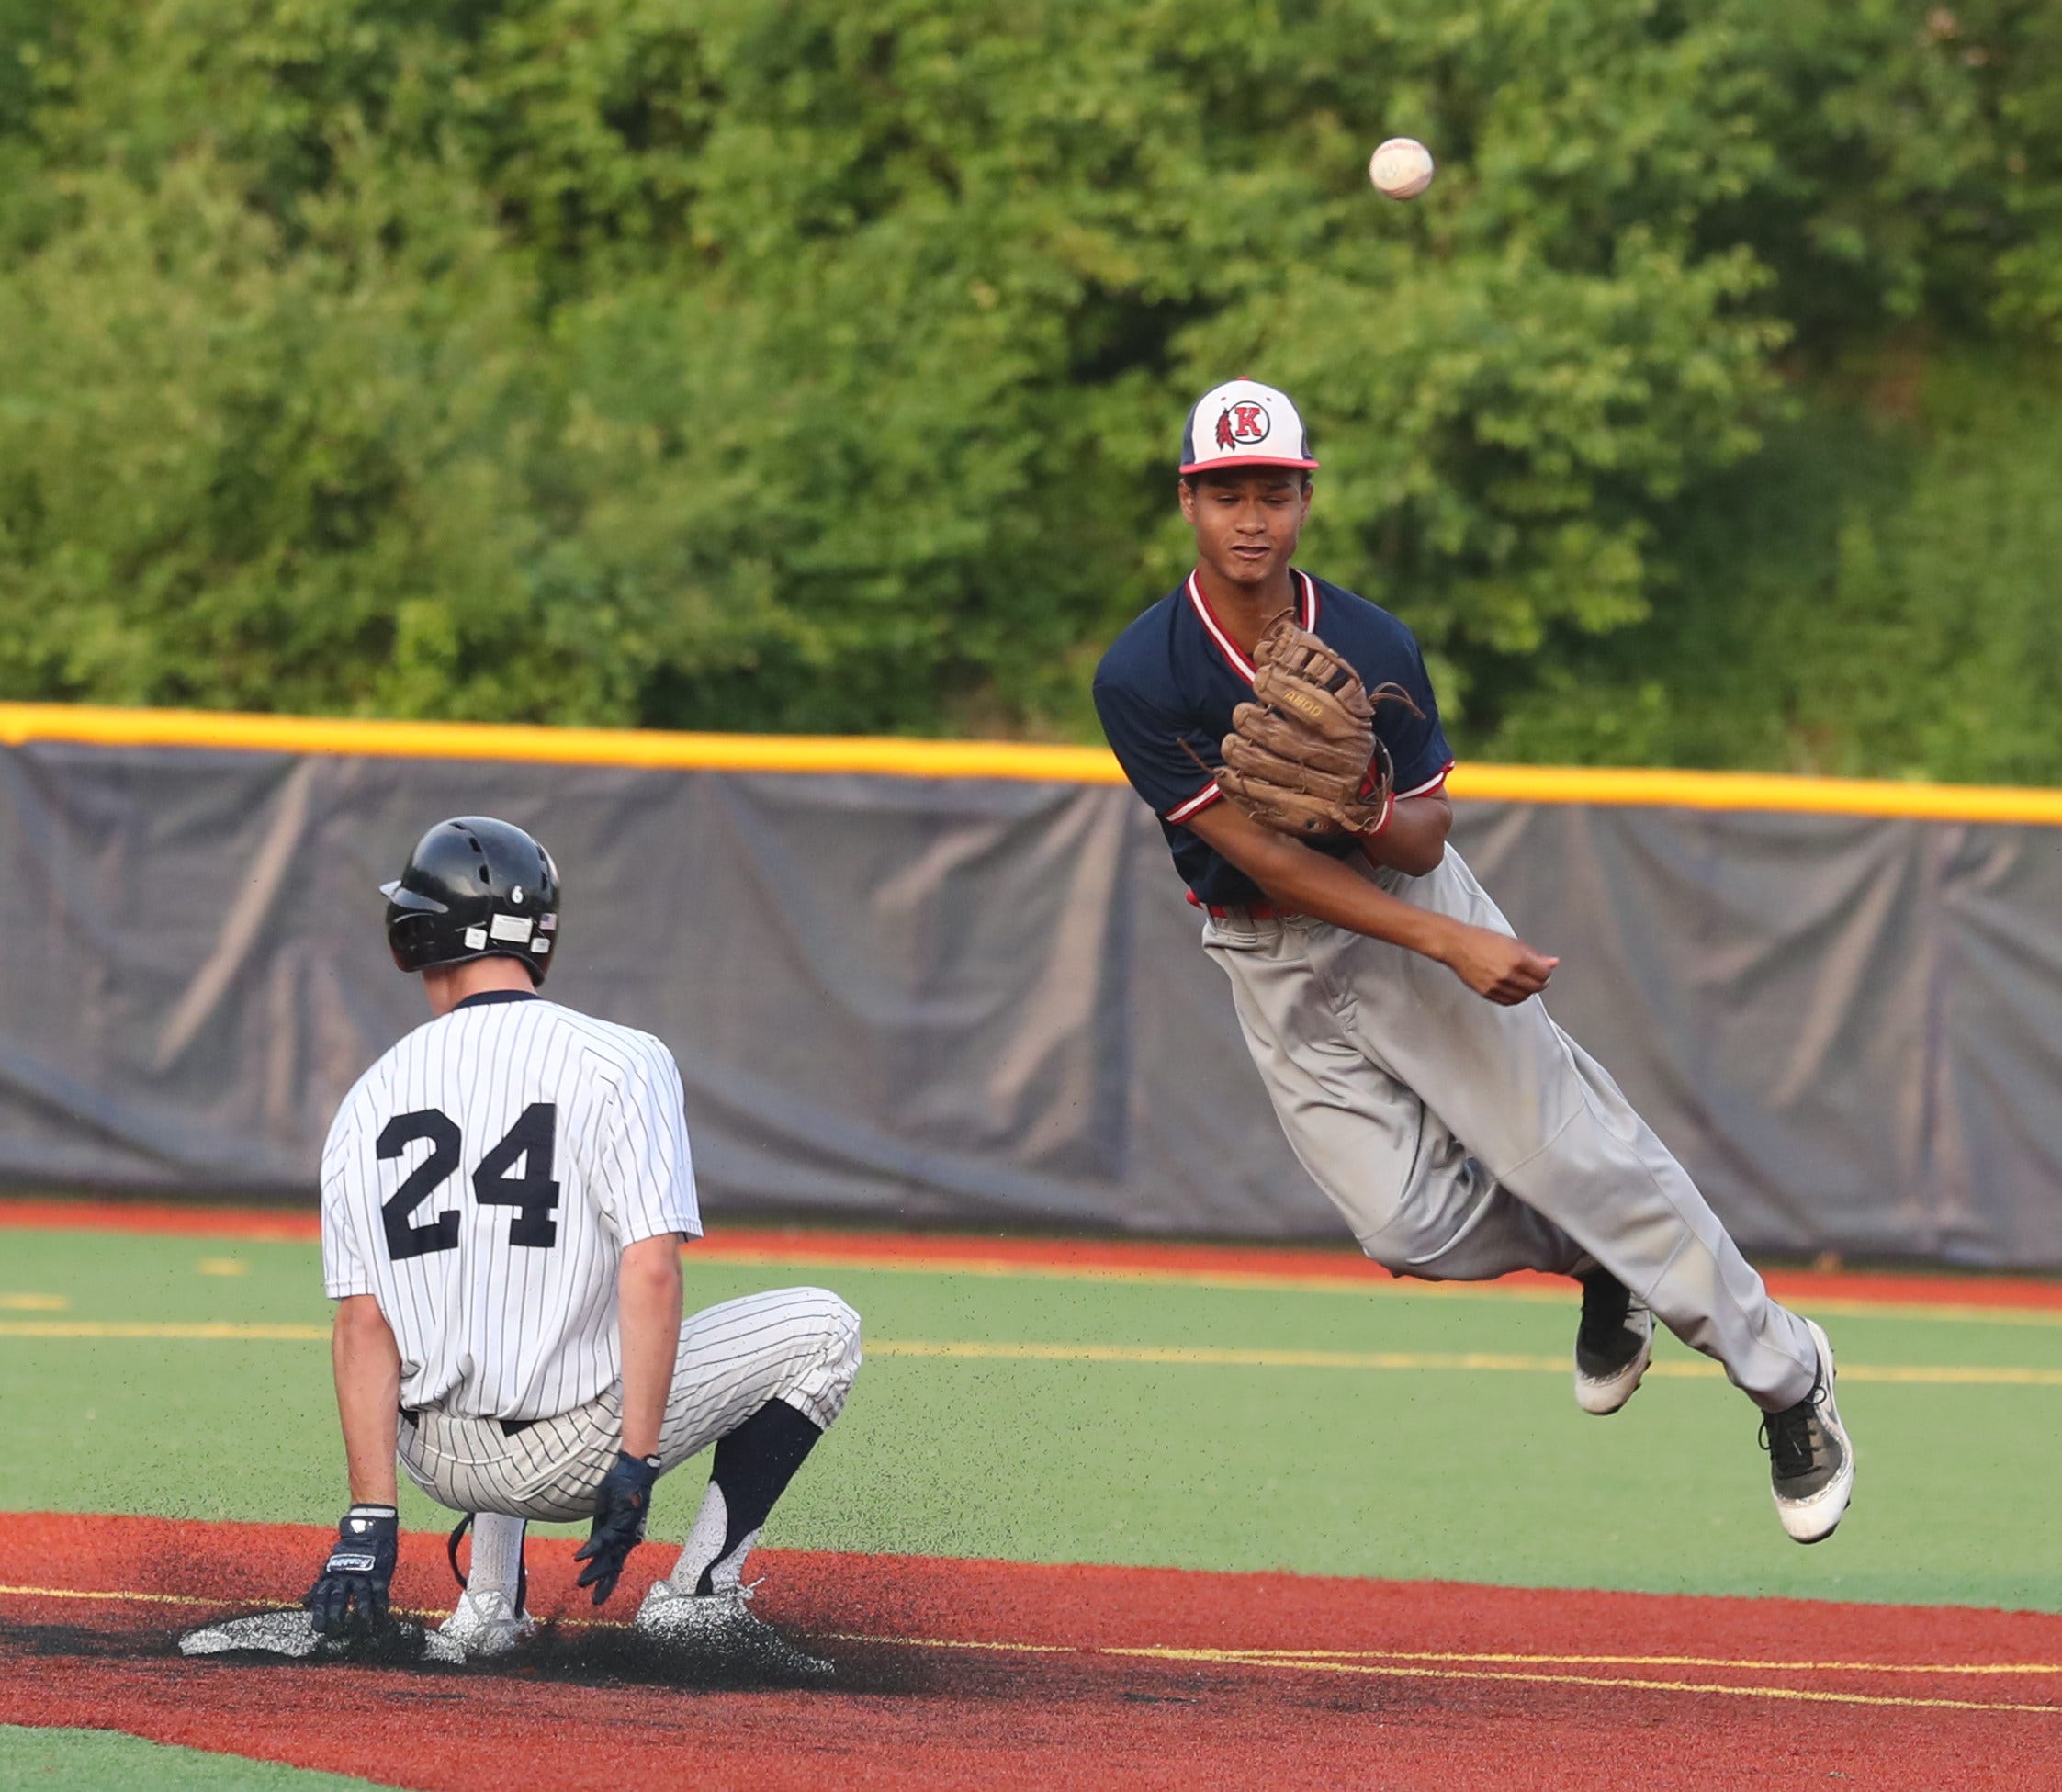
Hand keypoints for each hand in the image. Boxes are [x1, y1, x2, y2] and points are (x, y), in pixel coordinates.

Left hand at [305, 1504, 397, 1635]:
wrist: (367, 1527)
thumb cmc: (347, 1550)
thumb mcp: (329, 1566)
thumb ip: (320, 1585)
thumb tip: (303, 1603)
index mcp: (332, 1575)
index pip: (322, 1596)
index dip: (320, 1612)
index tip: (318, 1629)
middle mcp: (345, 1576)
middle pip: (339, 1598)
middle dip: (336, 1615)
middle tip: (335, 1631)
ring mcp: (363, 1573)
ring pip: (361, 1594)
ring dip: (362, 1611)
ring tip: (364, 1626)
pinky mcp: (379, 1571)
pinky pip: (380, 1589)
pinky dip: (380, 1602)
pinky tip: (381, 1614)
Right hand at [573, 1450, 660, 1604]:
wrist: (636, 1465)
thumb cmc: (623, 1484)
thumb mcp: (611, 1508)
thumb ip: (607, 1524)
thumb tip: (599, 1537)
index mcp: (619, 1533)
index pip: (614, 1561)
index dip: (608, 1579)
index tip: (598, 1595)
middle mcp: (625, 1533)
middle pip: (615, 1563)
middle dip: (605, 1583)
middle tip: (596, 1602)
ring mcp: (625, 1526)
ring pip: (611, 1554)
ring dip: (596, 1569)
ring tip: (582, 1583)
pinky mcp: (621, 1516)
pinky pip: (606, 1535)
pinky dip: (593, 1547)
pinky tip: (582, 1557)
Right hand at [1440, 922, 1557, 1004]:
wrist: (1457, 945)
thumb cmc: (1481, 939)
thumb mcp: (1512, 942)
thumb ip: (1534, 954)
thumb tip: (1552, 962)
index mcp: (1516, 958)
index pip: (1543, 973)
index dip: (1546, 972)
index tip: (1543, 970)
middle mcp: (1508, 973)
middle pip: (1535, 987)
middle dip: (1539, 982)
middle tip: (1537, 977)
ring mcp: (1497, 985)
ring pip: (1523, 996)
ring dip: (1528, 991)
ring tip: (1524, 983)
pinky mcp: (1487, 993)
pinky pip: (1508, 1001)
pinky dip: (1515, 998)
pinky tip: (1514, 990)